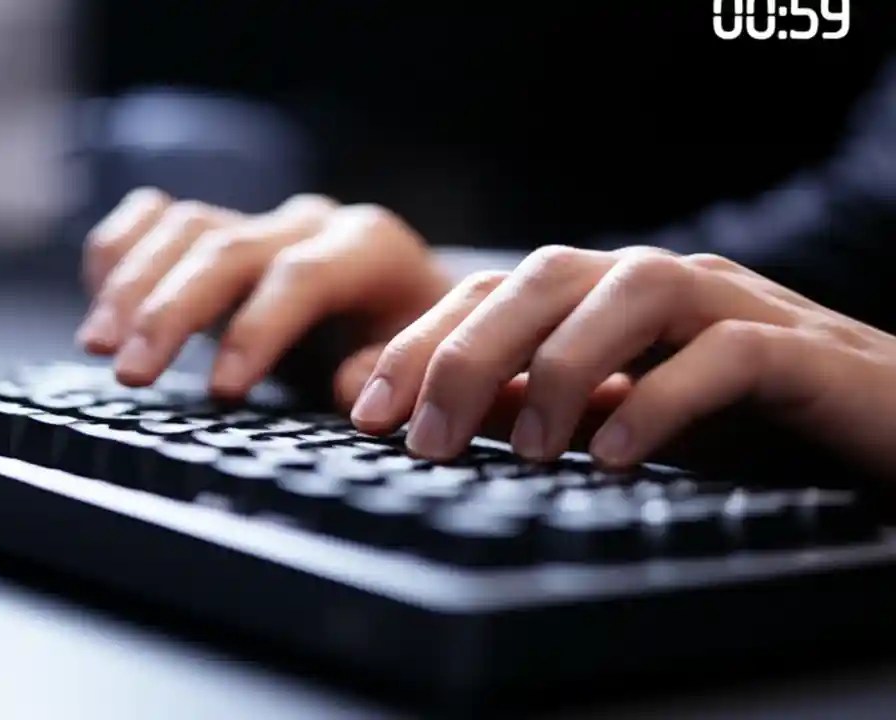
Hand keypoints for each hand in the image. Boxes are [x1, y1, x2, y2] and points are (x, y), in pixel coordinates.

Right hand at [77, 189, 452, 405]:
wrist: (409, 305)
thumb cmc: (413, 343)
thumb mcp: (422, 363)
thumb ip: (389, 372)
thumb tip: (352, 392)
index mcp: (368, 247)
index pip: (301, 276)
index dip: (258, 330)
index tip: (221, 395)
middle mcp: (307, 223)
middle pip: (225, 248)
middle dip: (171, 310)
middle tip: (131, 374)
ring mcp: (258, 220)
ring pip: (183, 228)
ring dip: (131, 285)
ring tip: (99, 345)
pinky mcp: (220, 229)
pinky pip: (157, 216)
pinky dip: (122, 247)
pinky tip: (97, 292)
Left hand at [350, 245, 895, 475]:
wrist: (883, 423)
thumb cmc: (740, 421)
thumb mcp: (614, 416)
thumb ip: (534, 404)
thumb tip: (433, 414)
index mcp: (604, 297)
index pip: (491, 293)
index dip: (419, 343)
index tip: (363, 411)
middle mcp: (658, 284)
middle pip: (542, 278)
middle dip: (467, 352)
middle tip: (422, 437)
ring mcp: (733, 305)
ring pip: (630, 291)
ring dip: (564, 365)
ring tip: (526, 449)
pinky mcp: (804, 353)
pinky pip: (725, 353)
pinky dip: (663, 398)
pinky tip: (617, 454)